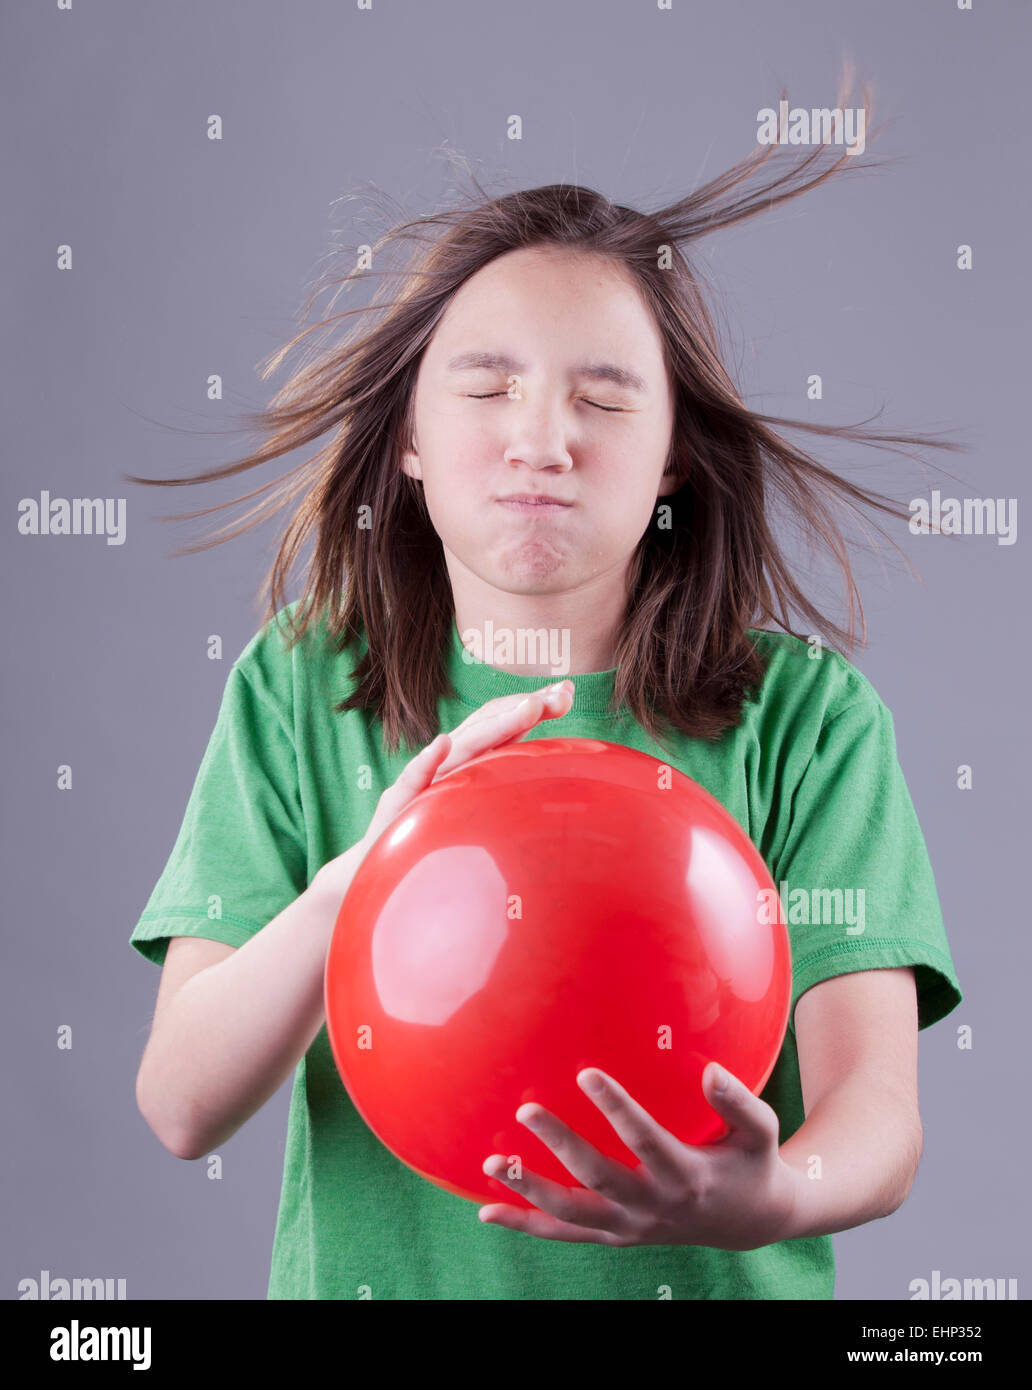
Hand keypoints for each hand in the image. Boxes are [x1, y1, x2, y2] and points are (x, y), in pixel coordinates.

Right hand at [309, 679, 574, 906]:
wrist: (374, 868)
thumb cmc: (432, 838)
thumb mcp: (472, 812)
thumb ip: (505, 791)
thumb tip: (559, 786)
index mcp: (468, 762)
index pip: (502, 723)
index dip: (532, 705)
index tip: (568, 693)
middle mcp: (447, 763)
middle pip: (487, 726)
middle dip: (523, 706)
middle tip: (560, 694)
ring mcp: (423, 781)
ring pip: (461, 748)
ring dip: (493, 726)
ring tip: (528, 708)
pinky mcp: (398, 805)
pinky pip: (411, 780)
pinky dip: (425, 761)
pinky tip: (440, 745)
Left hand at [477, 1063, 800, 1251]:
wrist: (750, 1222)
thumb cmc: (752, 1163)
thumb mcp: (760, 1132)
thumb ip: (738, 1101)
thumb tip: (709, 1070)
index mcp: (687, 1175)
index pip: (645, 1139)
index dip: (615, 1107)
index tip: (586, 1073)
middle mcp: (655, 1207)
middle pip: (598, 1178)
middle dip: (560, 1145)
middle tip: (526, 1111)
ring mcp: (631, 1227)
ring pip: (572, 1214)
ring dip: (528, 1190)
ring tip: (490, 1163)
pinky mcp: (616, 1235)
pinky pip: (565, 1233)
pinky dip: (526, 1224)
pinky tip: (487, 1210)